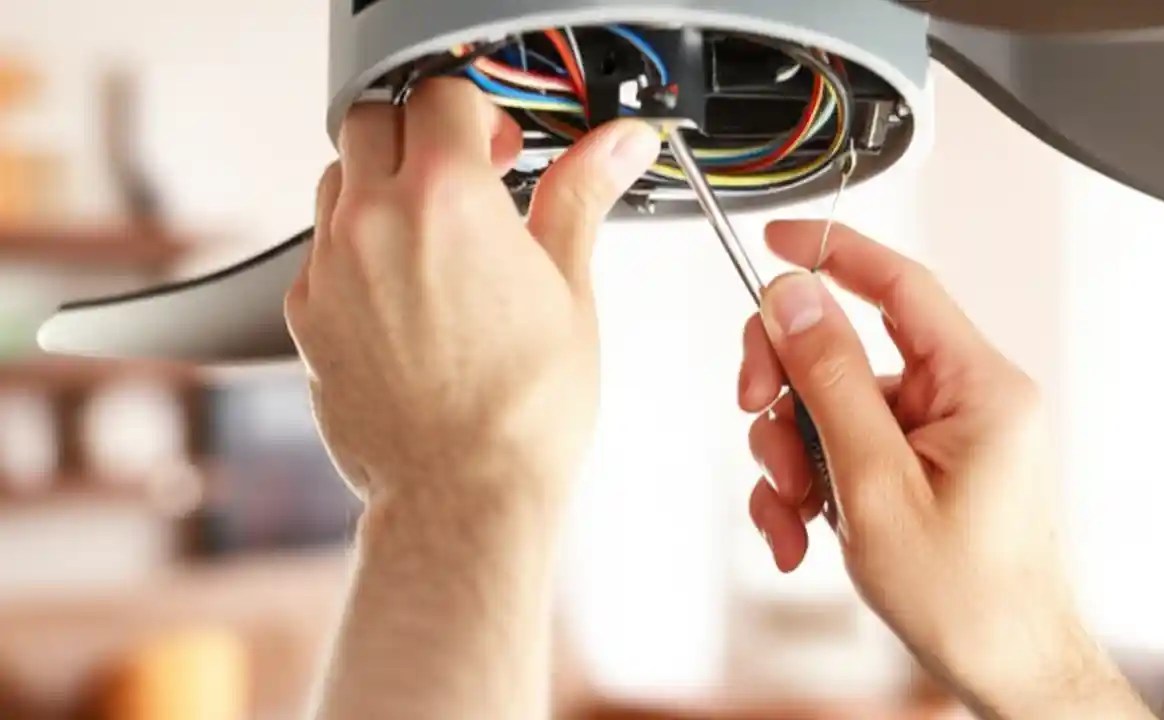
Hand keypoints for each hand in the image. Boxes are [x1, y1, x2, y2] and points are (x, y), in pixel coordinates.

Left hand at [291, 80, 659, 719]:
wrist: (463, 496)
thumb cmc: (524, 410)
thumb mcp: (569, 289)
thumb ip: (580, 197)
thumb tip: (617, 146)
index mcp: (447, 198)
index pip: (442, 97)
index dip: (480, 116)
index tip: (504, 150)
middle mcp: (375, 220)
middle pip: (376, 120)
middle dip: (422, 134)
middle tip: (468, 180)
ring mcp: (331, 267)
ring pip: (339, 179)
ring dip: (383, 184)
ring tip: (435, 238)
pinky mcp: (308, 313)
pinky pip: (321, 248)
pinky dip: (357, 247)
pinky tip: (406, 293)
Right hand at [738, 221, 1153, 719]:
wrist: (1005, 670)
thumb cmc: (968, 596)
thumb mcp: (875, 483)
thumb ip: (831, 380)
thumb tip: (795, 299)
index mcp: (977, 386)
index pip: (900, 284)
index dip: (832, 252)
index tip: (776, 239)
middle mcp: (963, 400)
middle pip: (846, 347)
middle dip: (787, 388)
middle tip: (755, 415)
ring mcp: (939, 435)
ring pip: (831, 406)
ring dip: (791, 455)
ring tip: (793, 511)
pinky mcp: (917, 467)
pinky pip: (844, 448)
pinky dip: (810, 484)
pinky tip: (801, 530)